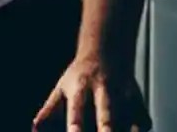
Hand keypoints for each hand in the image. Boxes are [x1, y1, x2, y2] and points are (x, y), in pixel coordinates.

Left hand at [33, 53, 149, 131]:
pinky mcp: (139, 102)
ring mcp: (124, 95)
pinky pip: (142, 123)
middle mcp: (103, 91)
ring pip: (128, 119)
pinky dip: (136, 130)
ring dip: (123, 129)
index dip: (75, 123)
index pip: (76, 109)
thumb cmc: (81, 75)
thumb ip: (49, 111)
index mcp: (81, 88)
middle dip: (106, 128)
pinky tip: (128, 130)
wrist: (108, 51)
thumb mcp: (61, 89)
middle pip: (106, 112)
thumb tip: (34, 129)